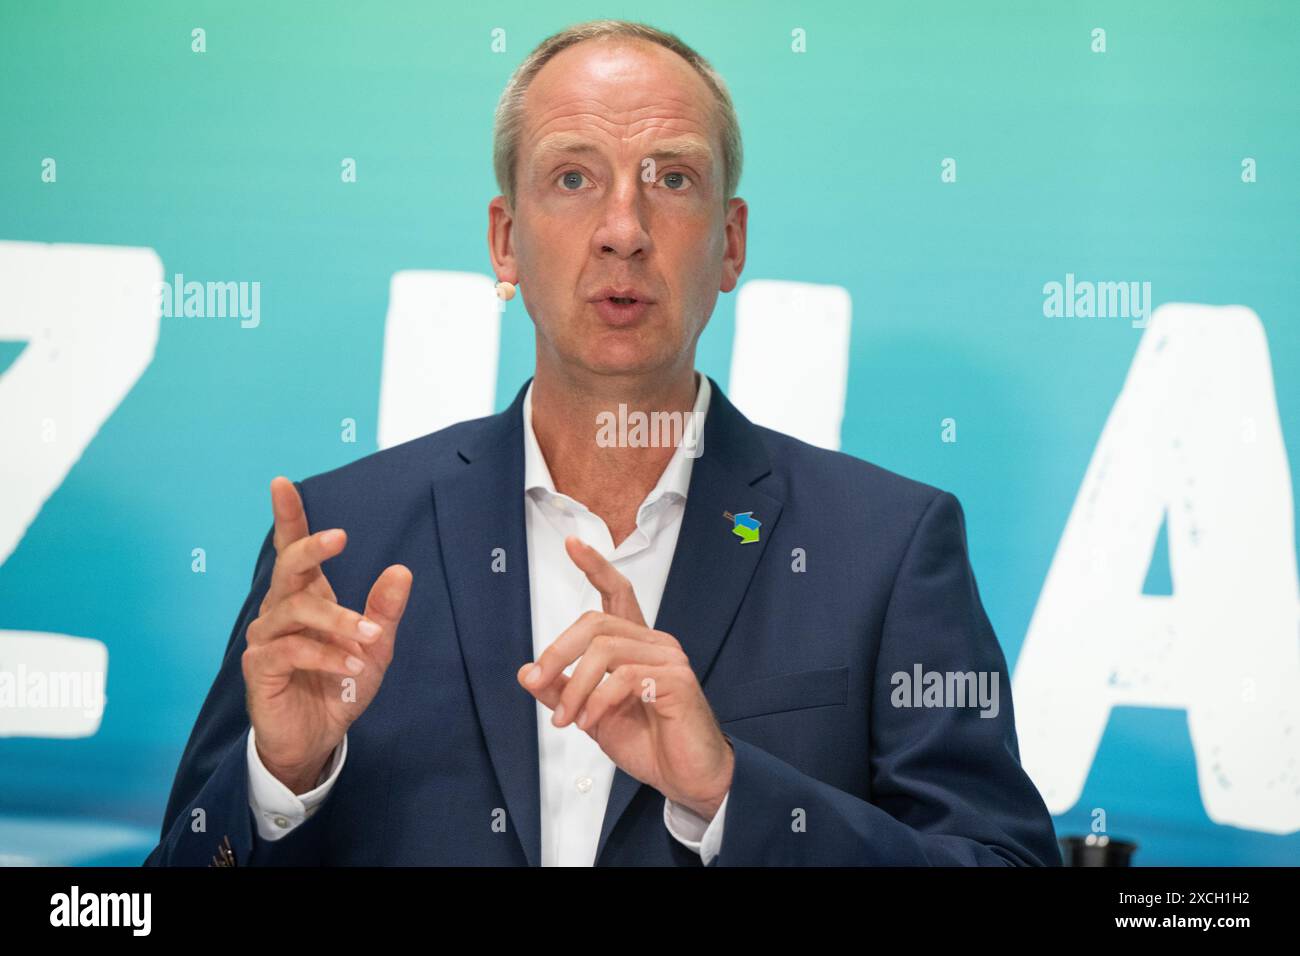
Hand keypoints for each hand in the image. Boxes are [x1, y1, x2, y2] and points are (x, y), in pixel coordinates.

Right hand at [242, 477, 411, 793]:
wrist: (318, 737)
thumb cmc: (339, 685)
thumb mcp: (373, 647)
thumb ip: (383, 610)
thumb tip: (401, 569)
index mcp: (307, 597)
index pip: (291, 550)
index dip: (287, 516)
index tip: (282, 484)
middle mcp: (280, 610)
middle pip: (288, 566)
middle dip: (311, 546)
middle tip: (341, 537)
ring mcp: (266, 638)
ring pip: (297, 610)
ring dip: (338, 621)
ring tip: (368, 641)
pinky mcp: (259, 667)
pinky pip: (290, 649)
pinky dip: (324, 655)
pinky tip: (349, 667)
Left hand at [516, 536, 732, 818]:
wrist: (689, 779)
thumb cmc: (647, 743)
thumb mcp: (592, 716)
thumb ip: (562, 692)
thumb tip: (526, 672)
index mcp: (636, 645)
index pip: (617, 593)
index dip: (595, 566)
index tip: (572, 543)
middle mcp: (655, 643)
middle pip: (596, 623)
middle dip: (558, 651)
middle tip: (540, 682)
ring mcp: (669, 659)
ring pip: (605, 650)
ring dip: (575, 687)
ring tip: (566, 720)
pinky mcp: (677, 681)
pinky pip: (624, 677)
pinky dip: (597, 701)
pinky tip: (590, 722)